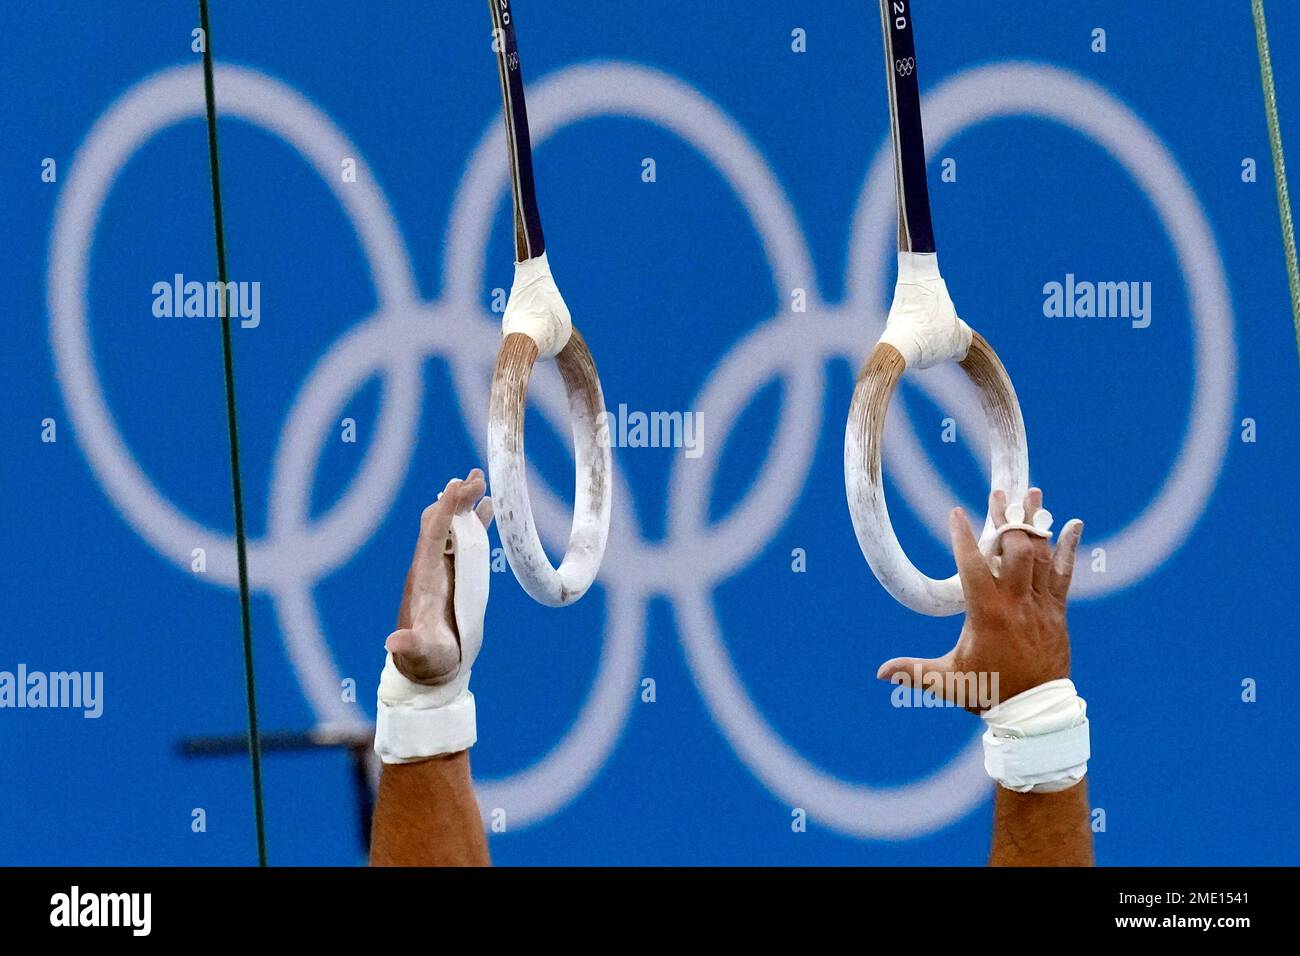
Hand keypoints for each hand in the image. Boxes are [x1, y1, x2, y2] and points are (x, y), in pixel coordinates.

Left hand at [387, 469, 493, 685]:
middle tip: (476, 477)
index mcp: (423, 578)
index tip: (458, 487)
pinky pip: (464, 539)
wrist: (428, 663)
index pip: (432, 536)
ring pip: (451, 526)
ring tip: (479, 478)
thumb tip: (394, 643)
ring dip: (464, 503)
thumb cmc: (426, 657)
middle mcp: (430, 565)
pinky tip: (488, 505)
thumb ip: (410, 645)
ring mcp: (442, 567)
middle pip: (439, 522)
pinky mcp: (453, 572)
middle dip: (455, 498)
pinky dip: (474, 520)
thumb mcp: (421, 652)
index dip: (445, 511)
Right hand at [876, 488, 1083, 709]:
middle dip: (1006, 518)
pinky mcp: (1057, 611)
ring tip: (1031, 493)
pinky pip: (1064, 573)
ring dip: (1036, 522)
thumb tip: (880, 672)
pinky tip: (1073, 523)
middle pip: (1014, 549)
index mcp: (986, 614)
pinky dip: (1068, 547)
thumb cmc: (987, 694)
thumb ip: (913, 672)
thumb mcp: (947, 682)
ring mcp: (1040, 605)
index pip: (972, 565)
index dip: (962, 537)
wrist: (1035, 712)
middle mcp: (1016, 603)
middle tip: (998, 493)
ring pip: (1041, 554)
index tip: (955, 512)